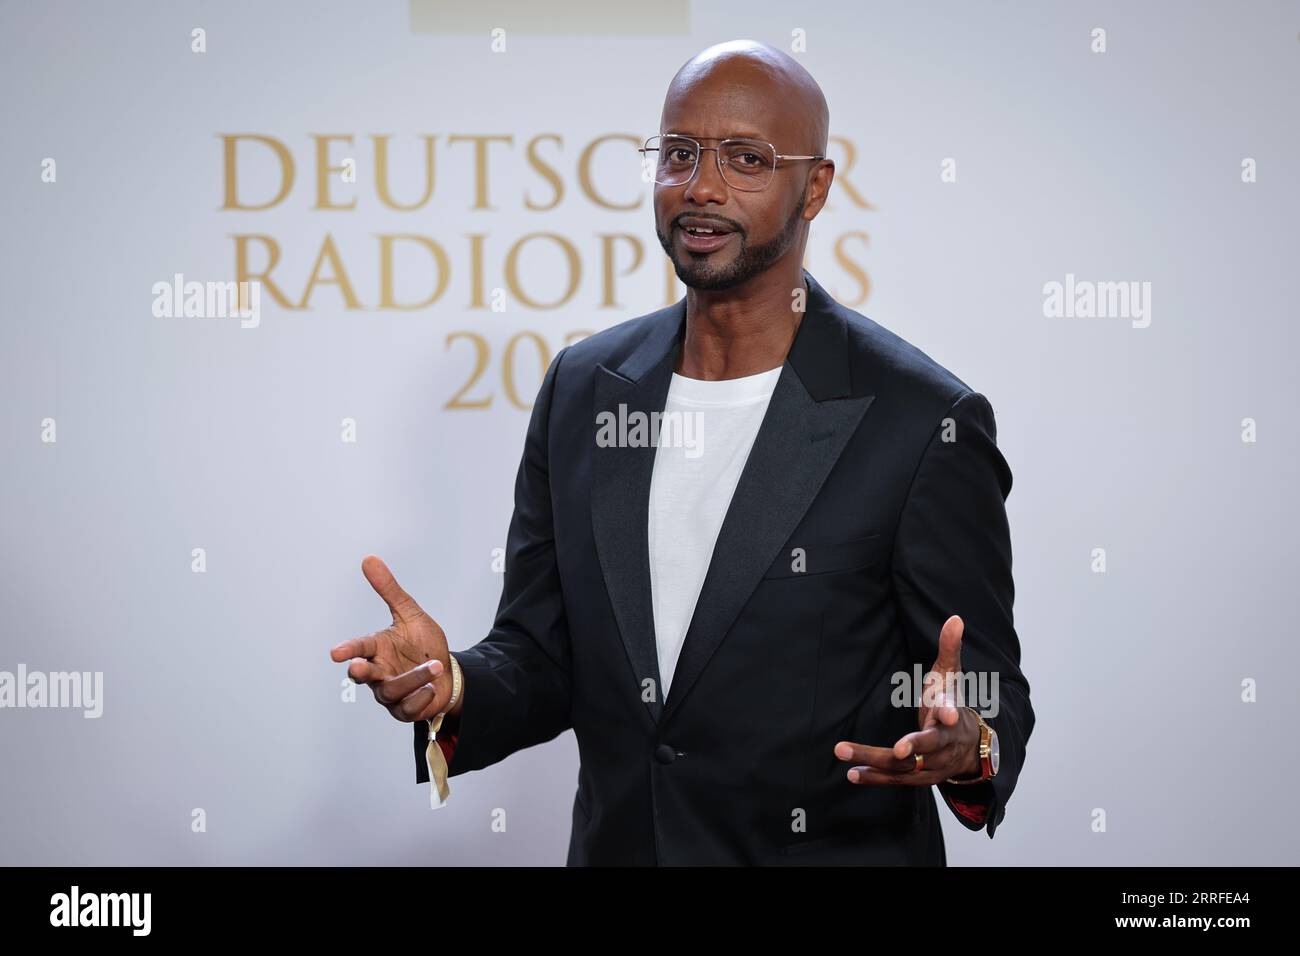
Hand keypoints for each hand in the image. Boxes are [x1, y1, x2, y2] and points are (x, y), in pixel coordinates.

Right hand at [329, 555, 460, 722]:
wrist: (447, 671)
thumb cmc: (423, 643)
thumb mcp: (410, 613)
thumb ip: (389, 590)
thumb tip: (368, 558)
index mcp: (377, 648)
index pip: (359, 648)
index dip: (348, 650)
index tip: (335, 653)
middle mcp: (379, 671)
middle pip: (364, 675)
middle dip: (360, 671)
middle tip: (358, 667)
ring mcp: (390, 692)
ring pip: (391, 690)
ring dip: (412, 679)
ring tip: (434, 666)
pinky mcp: (404, 709)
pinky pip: (407, 708)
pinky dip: (419, 698)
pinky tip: (431, 689)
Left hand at [834, 614, 980, 785]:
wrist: (968, 748)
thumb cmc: (950, 703)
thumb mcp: (950, 675)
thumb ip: (949, 648)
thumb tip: (956, 618)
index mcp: (952, 715)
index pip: (952, 711)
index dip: (949, 711)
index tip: (948, 714)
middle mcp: (945, 744)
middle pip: (930, 745)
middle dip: (914, 746)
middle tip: (898, 749)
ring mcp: (933, 765)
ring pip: (905, 766)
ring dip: (874, 759)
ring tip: (842, 750)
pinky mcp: (919, 779)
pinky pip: (896, 780)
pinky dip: (874, 777)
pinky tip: (851, 774)